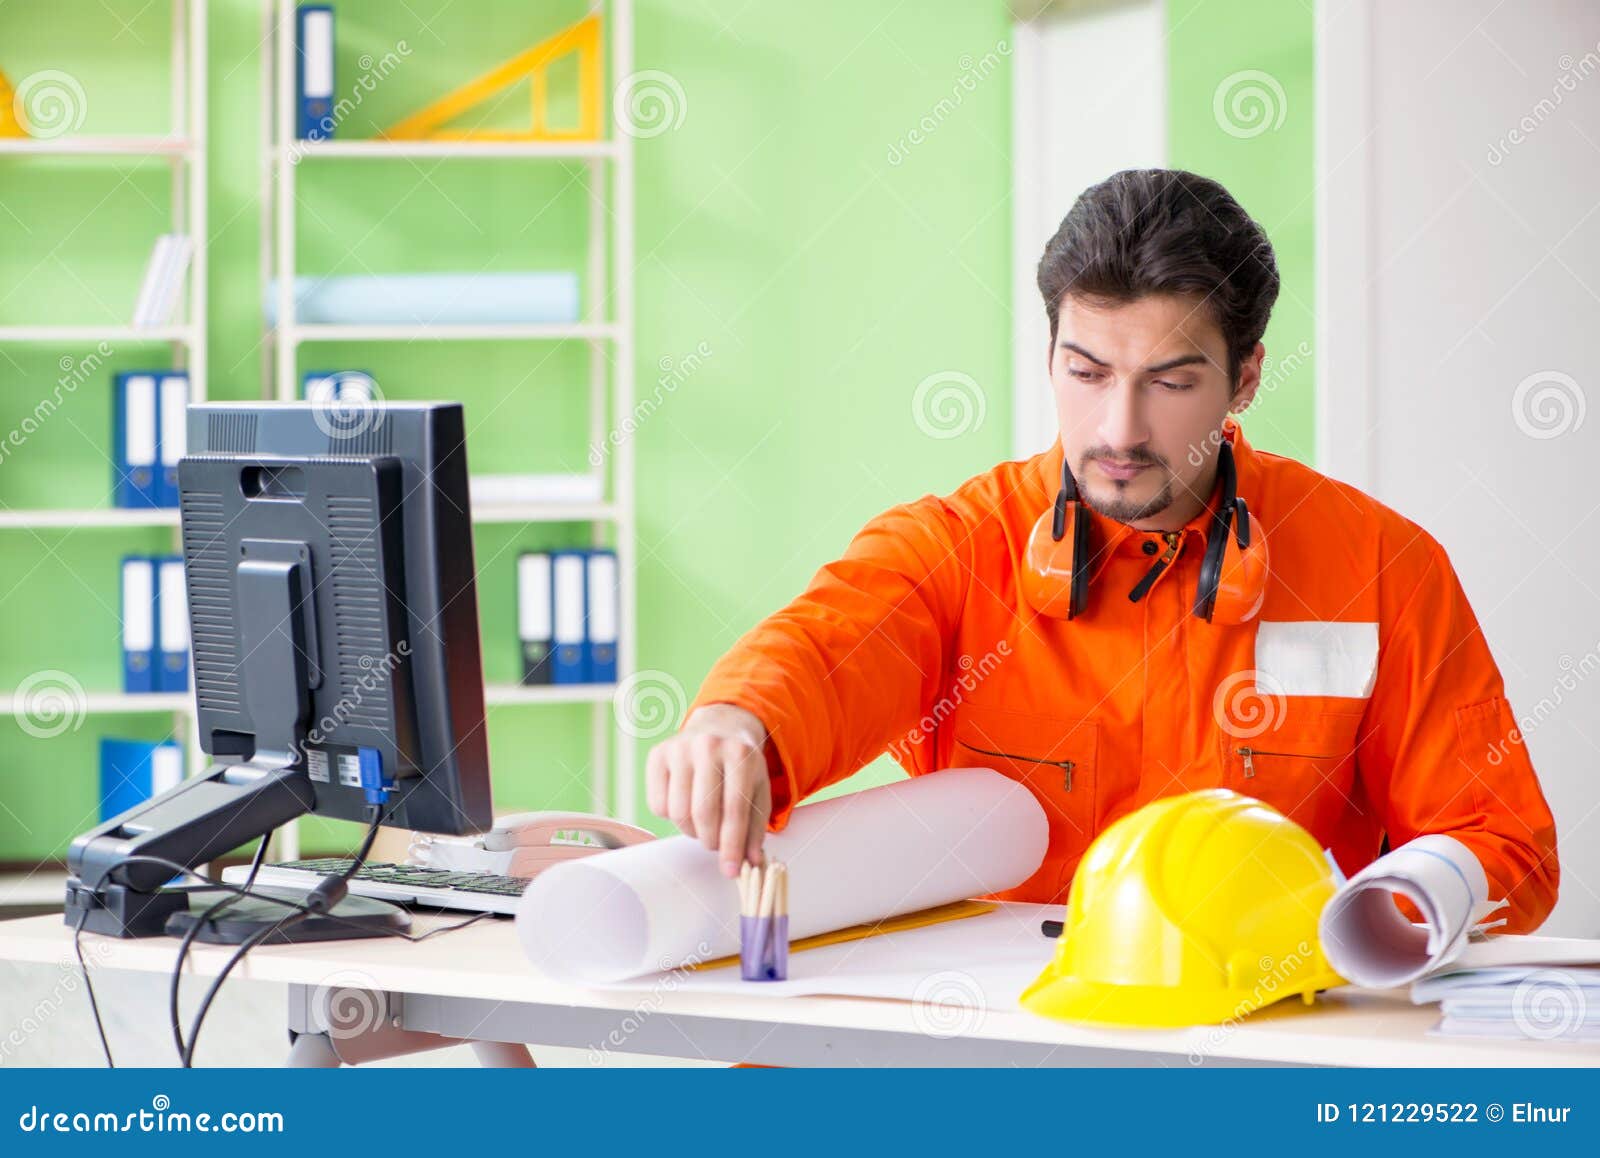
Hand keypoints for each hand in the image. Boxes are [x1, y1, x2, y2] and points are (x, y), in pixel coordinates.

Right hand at [646, 703, 771, 877]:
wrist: (718, 728)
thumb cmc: (741, 767)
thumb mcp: (758, 790)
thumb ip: (755, 827)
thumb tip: (750, 863)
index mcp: (741, 754)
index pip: (735, 810)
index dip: (732, 846)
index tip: (731, 871)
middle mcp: (709, 746)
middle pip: (703, 813)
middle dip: (710, 841)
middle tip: (715, 843)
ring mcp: (680, 748)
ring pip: (678, 812)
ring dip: (690, 831)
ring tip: (702, 823)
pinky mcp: (658, 754)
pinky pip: (657, 805)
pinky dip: (670, 816)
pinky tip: (684, 804)